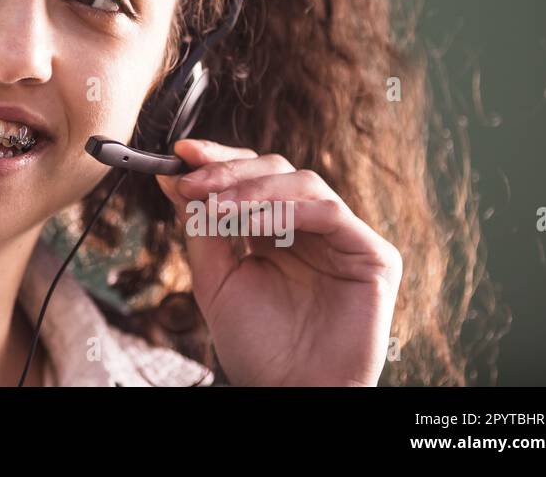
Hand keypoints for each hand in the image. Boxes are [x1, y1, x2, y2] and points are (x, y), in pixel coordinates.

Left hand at [154, 138, 402, 385]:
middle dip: (228, 171)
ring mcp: (343, 238)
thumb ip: (200, 228)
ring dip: (252, 189)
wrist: (289, 392)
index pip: (250, 176)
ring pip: (301, 182)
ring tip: (216, 206)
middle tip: (192, 181)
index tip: (180, 154)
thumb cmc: (257, 345)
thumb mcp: (215, 278)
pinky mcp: (373, 255)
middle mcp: (310, 226)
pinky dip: (288, 210)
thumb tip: (172, 179)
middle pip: (274, 170)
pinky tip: (254, 223)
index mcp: (275, 229)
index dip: (218, 159)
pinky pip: (330, 213)